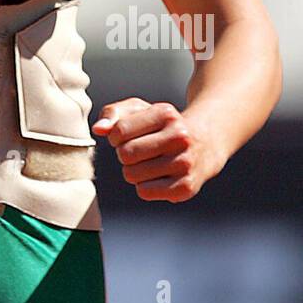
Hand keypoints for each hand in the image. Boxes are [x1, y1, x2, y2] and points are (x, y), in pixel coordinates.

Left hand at [92, 96, 222, 202]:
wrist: (204, 144)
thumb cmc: (161, 126)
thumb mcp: (139, 110)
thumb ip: (113, 114)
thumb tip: (98, 129)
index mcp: (166, 114)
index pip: (119, 131)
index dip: (115, 136)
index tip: (126, 136)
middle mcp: (180, 137)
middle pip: (125, 154)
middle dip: (124, 154)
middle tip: (138, 151)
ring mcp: (185, 163)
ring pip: (132, 175)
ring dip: (133, 171)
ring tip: (149, 162)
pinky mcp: (186, 187)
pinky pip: (144, 192)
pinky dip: (144, 186)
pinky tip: (157, 176)